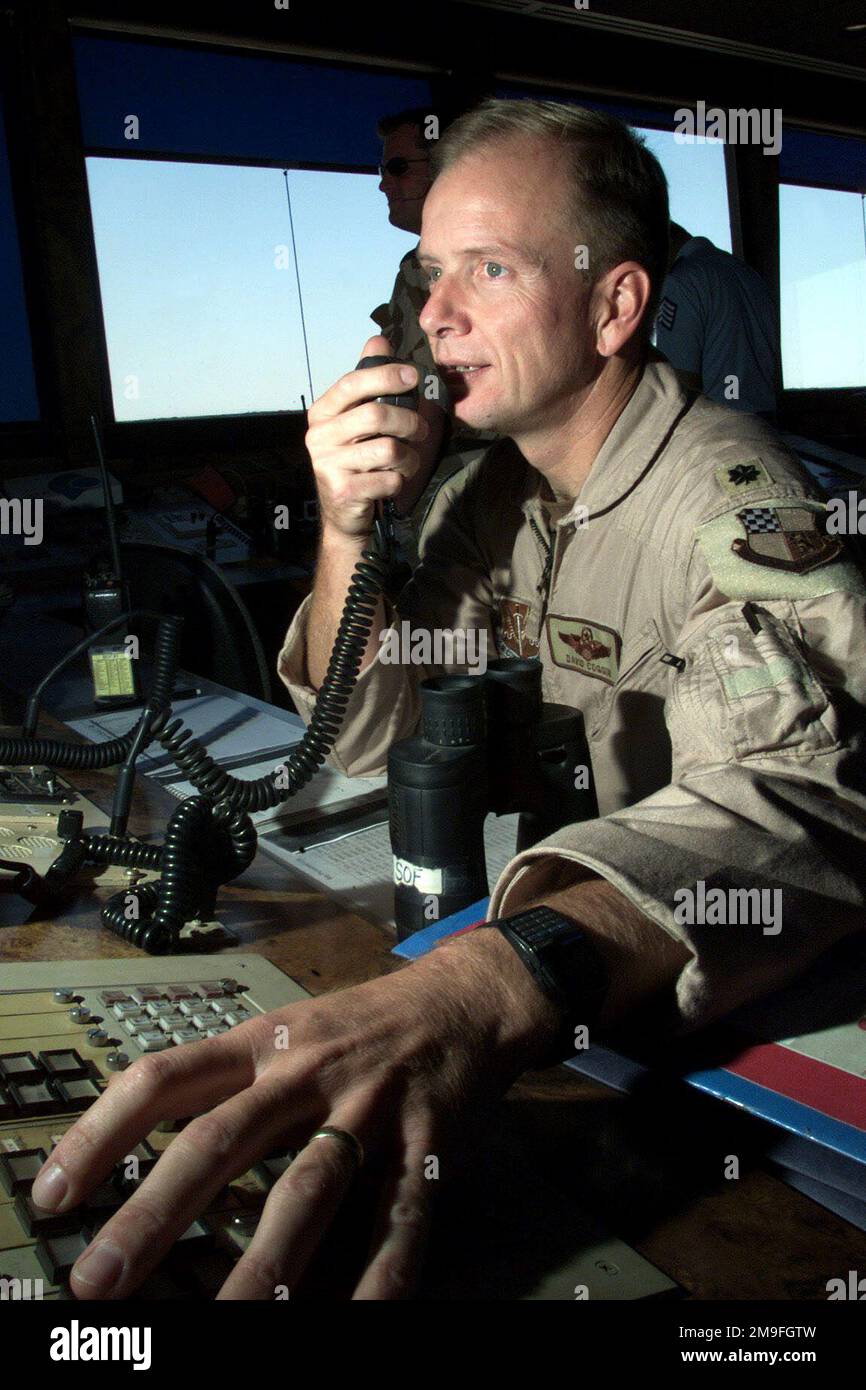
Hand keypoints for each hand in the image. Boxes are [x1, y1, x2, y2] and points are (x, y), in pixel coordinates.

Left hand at [31, 931, 556, 1299]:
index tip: (51, 1197)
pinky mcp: (425, 1142)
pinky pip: (400, 1219)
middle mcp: (305, 1071)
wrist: (462, 998)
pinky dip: (378, 1279)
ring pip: (307, 1187)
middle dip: (154, 1214)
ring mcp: (368, 1106)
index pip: (163, 1078)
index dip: (99, 1134)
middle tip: (98, 1281)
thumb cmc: (357, 1025)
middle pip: (220, 1140)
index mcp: (259, 1043)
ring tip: (223, 1324)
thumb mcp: (282, 1033)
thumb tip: (139, 1153)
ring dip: (261, 1264)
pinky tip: (357, 1322)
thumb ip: (224, 1083)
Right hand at [306, 334, 429, 541]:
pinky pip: (389, 478)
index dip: (386, 375)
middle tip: (421, 431)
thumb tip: (378, 340)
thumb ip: (367, 381)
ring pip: (388, 449)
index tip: (413, 376)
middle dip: (409, 422)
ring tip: (408, 461)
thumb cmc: (356, 460)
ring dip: (409, 457)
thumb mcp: (357, 418)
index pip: (352, 382)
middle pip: (376, 415)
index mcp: (322, 413)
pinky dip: (400, 480)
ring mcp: (328, 465)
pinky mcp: (343, 491)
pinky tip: (394, 480)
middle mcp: (318, 436)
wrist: (343, 512)